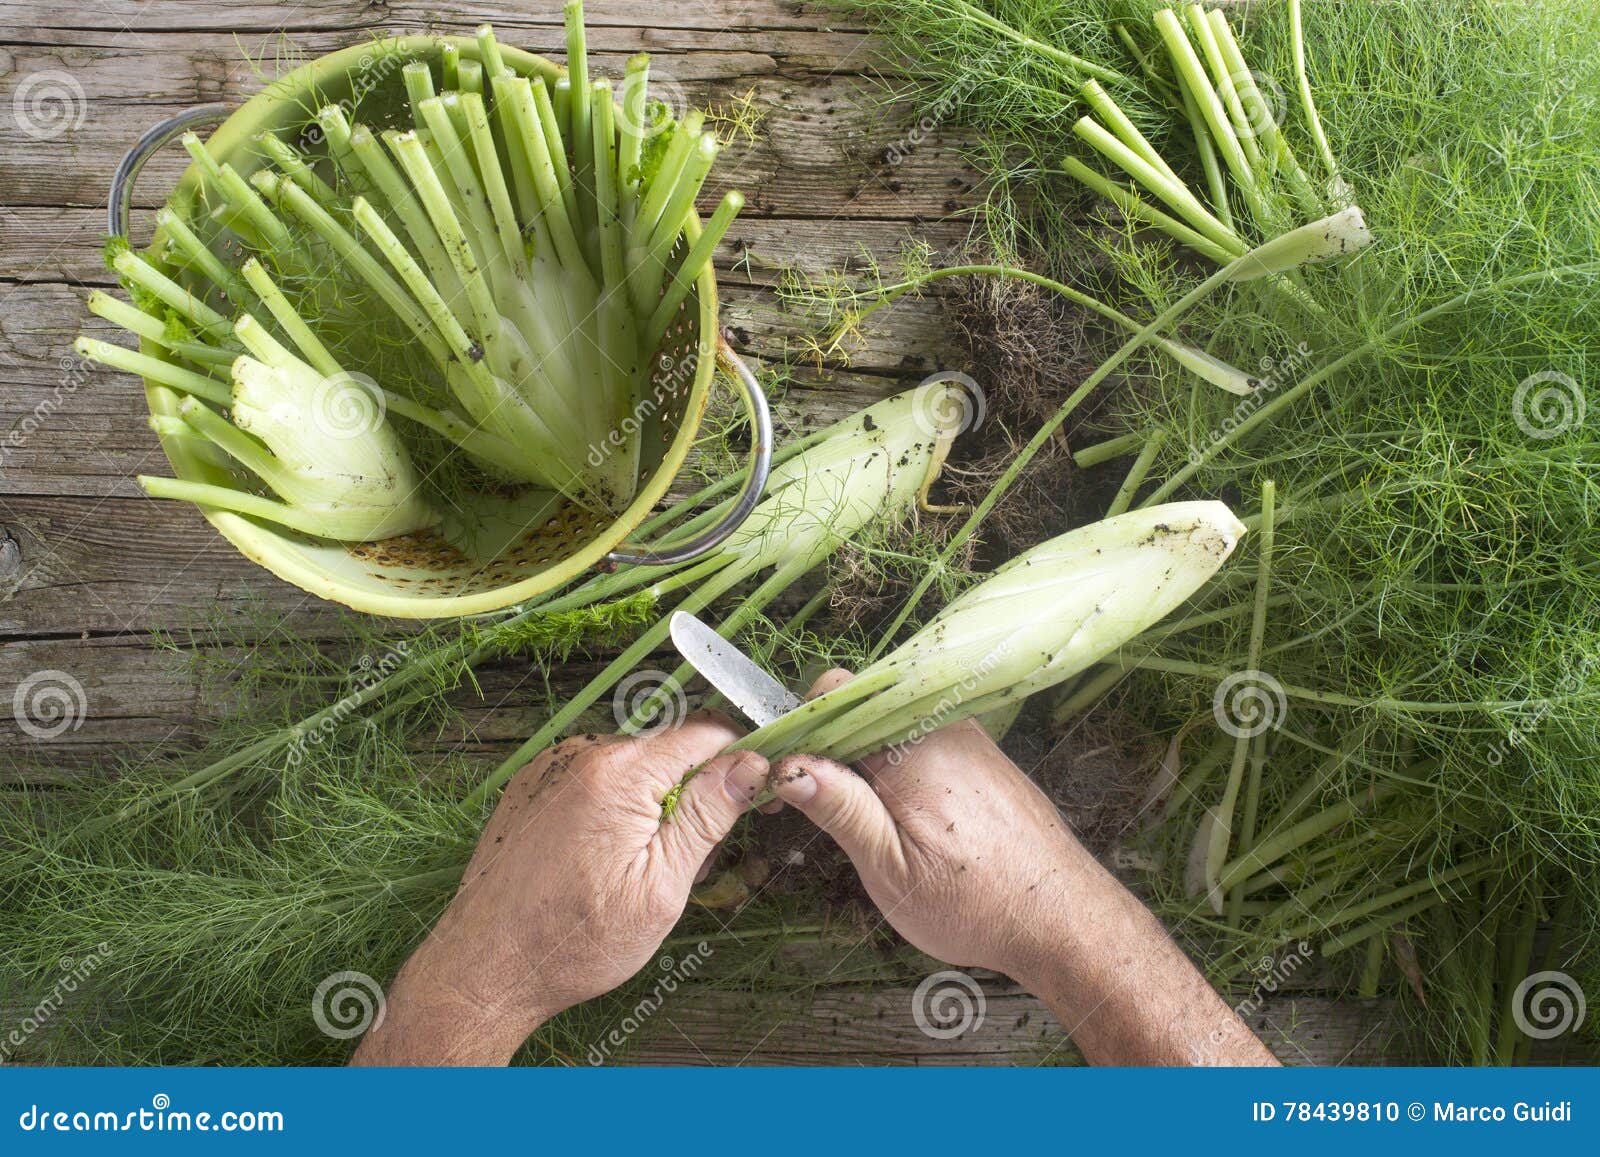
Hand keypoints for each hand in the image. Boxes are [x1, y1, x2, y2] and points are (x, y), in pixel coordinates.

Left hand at [352, 714, 767, 1064]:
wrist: (484, 968)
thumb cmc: (571, 941)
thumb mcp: (662, 887)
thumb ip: (708, 816)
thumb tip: (750, 765)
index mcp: (620, 774)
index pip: (706, 731)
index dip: (739, 759)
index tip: (751, 793)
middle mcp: (581, 756)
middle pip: (667, 749)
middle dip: (692, 791)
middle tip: (687, 857)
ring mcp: (551, 769)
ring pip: (631, 766)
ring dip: (650, 803)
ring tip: (635, 868)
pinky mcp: (531, 788)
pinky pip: (592, 780)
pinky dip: (611, 808)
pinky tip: (600, 860)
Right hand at [771, 669, 1277, 1065]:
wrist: (1064, 918)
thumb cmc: (978, 905)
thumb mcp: (891, 870)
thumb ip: (840, 809)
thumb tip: (790, 765)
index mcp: (911, 750)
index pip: (835, 693)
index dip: (801, 727)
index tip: (788, 773)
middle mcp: (943, 729)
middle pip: (865, 706)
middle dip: (834, 746)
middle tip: (819, 803)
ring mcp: (969, 740)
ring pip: (895, 725)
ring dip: (869, 759)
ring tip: (867, 818)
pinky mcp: (985, 758)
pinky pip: (927, 741)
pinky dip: (903, 767)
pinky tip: (908, 816)